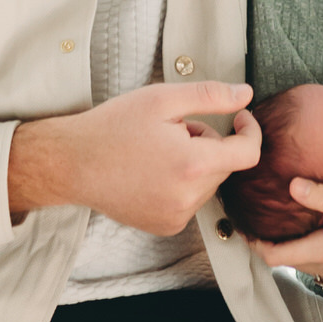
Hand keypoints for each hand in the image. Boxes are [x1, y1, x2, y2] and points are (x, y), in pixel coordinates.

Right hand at [7, 83, 260, 235]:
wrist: (72, 163)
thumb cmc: (113, 127)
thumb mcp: (163, 98)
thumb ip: (210, 96)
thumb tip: (247, 94)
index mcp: (193, 164)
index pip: (248, 153)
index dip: (250, 130)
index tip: (239, 116)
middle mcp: (189, 197)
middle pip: (225, 166)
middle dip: (210, 143)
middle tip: (175, 127)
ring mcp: (177, 216)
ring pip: (208, 183)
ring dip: (196, 163)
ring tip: (159, 149)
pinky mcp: (165, 226)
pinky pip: (190, 200)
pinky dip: (182, 183)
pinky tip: (152, 171)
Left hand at [248, 180, 322, 295]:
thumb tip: (292, 185)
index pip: (275, 256)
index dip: (255, 244)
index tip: (244, 229)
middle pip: (291, 260)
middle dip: (276, 243)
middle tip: (267, 221)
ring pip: (310, 266)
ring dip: (299, 249)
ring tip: (296, 225)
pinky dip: (321, 257)